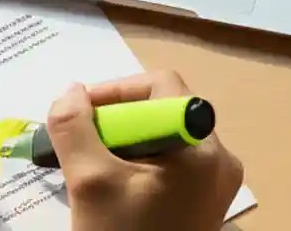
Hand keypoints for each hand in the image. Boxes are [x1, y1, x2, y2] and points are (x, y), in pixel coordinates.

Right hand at [47, 71, 243, 230]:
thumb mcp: (90, 182)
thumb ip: (75, 129)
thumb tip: (70, 93)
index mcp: (203, 149)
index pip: (162, 86)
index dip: (116, 91)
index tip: (79, 113)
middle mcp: (220, 160)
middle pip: (163, 112)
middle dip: (116, 120)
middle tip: (80, 142)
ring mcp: (215, 185)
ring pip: (163, 139)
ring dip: (122, 144)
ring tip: (89, 166)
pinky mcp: (204, 204)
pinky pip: (170, 165)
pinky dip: (137, 164)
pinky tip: (109, 185)